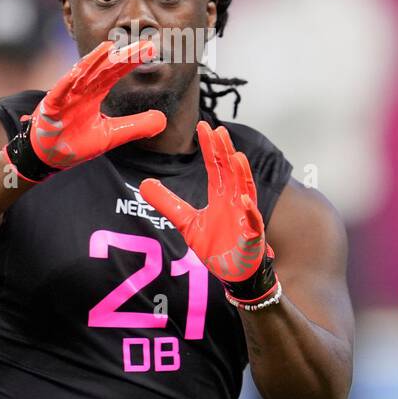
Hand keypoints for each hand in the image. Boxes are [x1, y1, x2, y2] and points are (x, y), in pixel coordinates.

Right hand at [5, 38, 167, 181]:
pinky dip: (66, 82)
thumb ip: (135, 126)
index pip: (116, 71)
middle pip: (103, 68)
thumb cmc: (76, 141)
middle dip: (121, 56)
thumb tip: (163, 121)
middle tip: (142, 44)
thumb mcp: (111, 135)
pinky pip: (59, 92)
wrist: (49, 156)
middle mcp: (82, 89)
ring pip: (81, 74)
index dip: (132, 60)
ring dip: (94, 61)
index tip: (151, 49)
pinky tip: (77, 72)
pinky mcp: (51, 107)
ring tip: (109, 47)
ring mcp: (66, 96)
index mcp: (95, 92)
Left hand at [139, 121, 277, 302]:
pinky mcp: (252, 237)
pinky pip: (253, 223)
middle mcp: (235, 201)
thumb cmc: (216, 244)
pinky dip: (251, 213)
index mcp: (220, 196)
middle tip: (218, 131)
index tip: (204, 126)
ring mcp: (245, 217)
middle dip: (225, 153)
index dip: (210, 147)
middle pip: (230, 172)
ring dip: (242, 175)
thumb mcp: (186, 222)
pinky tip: (245, 201)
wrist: (233, 272)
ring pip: (245, 191)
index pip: (215, 166)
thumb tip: (144, 184)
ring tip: (236, 157)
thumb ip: (167, 202)